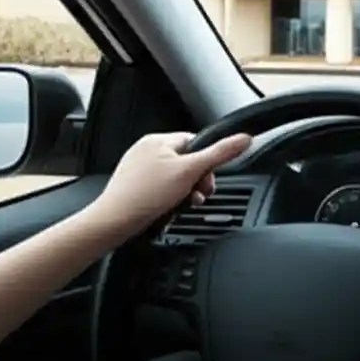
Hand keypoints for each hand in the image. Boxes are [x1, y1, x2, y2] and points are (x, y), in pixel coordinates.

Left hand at [83, 132, 251, 241]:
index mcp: (158, 140)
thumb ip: (219, 154)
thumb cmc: (146, 195)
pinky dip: (168, 200)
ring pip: (175, 178)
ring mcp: (138, 170)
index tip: (207, 181)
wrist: (114, 222)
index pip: (196, 143)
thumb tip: (245, 138)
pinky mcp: (133, 187)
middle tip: (195, 196)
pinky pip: (161, 190)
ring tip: (181, 205)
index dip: (207, 163)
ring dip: (184, 193)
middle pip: (187, 162)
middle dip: (196, 182)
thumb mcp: (191, 171)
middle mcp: (146, 151)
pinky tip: (167, 210)